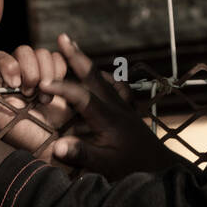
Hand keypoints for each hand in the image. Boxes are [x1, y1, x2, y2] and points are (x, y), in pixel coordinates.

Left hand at [0, 45, 74, 156]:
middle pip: (24, 51)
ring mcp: (38, 72)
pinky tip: (55, 93)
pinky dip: (59, 72)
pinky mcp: (57, 75)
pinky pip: (59, 60)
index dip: (9, 65)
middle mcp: (17, 72)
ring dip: (46, 74)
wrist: (49, 144)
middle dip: (30, 71)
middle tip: (31, 94)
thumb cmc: (21, 133)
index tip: (15, 83)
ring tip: (44, 99)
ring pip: (43, 53)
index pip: (0, 57)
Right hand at [39, 34, 190, 179]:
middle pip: (94, 76)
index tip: (43, 83)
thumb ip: (82, 154)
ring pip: (105, 79)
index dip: (62, 87)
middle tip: (63, 37)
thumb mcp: (105, 166)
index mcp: (107, 118)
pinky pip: (118, 88)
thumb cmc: (132, 169)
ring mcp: (124, 108)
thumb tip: (57, 146)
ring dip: (88, 64)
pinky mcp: (130, 112)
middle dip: (76, 56)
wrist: (163, 169)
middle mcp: (116, 107)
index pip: (82, 96)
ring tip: (75, 49)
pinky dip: (108, 78)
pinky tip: (104, 76)